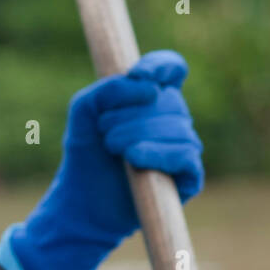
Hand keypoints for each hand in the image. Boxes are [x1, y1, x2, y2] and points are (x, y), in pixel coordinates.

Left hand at [62, 49, 203, 240]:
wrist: (82, 203)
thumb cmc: (86, 156)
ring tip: (111, 148)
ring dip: (137, 134)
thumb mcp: (84, 113)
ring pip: (177, 128)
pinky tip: (134, 158)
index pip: (172, 68)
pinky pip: (185, 156)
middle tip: (103, 133)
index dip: (160, 66)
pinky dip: (158, 154)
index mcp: (154, 99)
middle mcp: (174, 121)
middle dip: (130, 114)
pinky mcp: (188, 178)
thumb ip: (106, 89)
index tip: (137, 76)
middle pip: (169, 100)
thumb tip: (147, 87)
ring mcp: (183, 149)